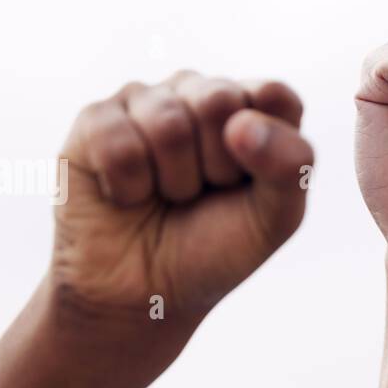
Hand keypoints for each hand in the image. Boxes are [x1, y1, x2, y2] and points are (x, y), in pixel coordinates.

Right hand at [53, 72, 313, 325]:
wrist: (144, 293)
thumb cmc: (214, 249)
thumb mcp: (274, 218)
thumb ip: (291, 165)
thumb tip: (242, 122)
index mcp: (253, 110)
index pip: (274, 95)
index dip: (264, 147)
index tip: (248, 184)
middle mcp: (201, 94)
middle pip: (219, 98)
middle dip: (216, 165)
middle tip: (202, 193)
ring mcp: (147, 101)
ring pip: (167, 122)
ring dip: (173, 180)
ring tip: (167, 196)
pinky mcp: (96, 119)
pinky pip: (118, 140)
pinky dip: (128, 186)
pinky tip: (128, 195)